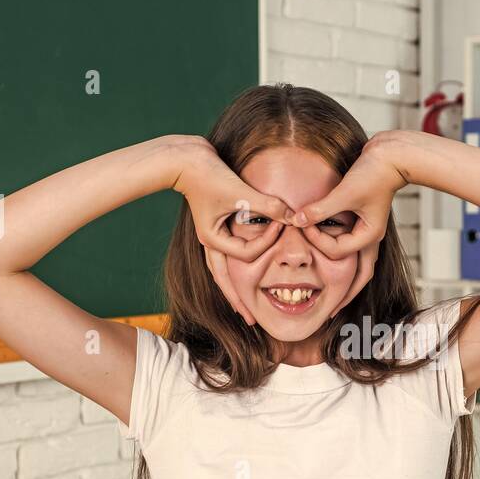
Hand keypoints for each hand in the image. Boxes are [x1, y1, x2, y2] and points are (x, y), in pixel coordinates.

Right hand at [171, 137, 291, 325]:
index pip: (245, 254)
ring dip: (235, 288)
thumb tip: (293, 217)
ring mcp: (212, 235)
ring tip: (246, 307)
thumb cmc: (209, 174)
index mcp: (212, 239)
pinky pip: (229, 253)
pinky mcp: (216, 226)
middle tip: (252, 320)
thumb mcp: (240, 191)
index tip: (282, 225)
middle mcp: (210, 241)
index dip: (267, 242)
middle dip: (239, 300)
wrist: (186, 158)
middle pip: (224, 280)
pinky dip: (238, 264)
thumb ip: (267, 205)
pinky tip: (247, 273)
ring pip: (223, 271)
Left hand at [292, 133, 408, 315]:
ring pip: (357, 264)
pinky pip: (351, 246)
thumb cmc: (374, 173)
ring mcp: (368, 230)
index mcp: (370, 236)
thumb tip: (296, 221)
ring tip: (332, 296)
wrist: (393, 155)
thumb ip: (320, 209)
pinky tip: (329, 257)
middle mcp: (370, 238)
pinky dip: (340, 254)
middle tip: (329, 313)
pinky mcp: (363, 220)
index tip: (302, 224)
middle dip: (345, 296)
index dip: (318, 241)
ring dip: (345, 280)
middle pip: (360, 277)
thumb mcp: (345, 193)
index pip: (339, 251)